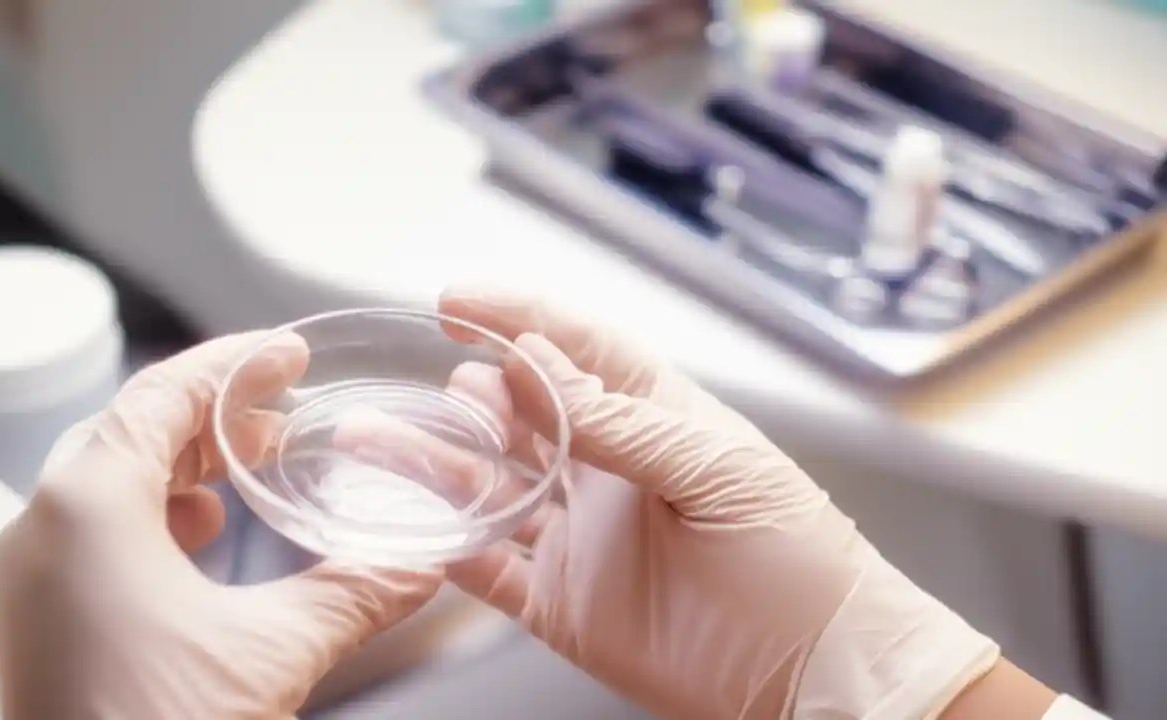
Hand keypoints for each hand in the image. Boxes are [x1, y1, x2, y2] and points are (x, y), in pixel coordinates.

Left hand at [0, 334, 440, 718]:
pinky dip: (154, 510)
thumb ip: (356, 593)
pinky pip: (93, 527)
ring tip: (253, 464)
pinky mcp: (40, 616)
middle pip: (133, 430)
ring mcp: (32, 574)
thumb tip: (426, 564)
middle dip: (214, 414)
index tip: (289, 352)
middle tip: (285, 410)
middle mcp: (43, 526)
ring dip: (184, 461)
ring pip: (109, 477)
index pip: (162, 394)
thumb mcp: (275, 653)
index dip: (234, 362)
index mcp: (88, 505)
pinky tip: (203, 533)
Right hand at [438, 288, 999, 719]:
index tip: (459, 301)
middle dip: (477, 390)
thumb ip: (620, 421)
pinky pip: (487, 568)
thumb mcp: (717, 470)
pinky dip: (446, 544)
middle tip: (452, 384)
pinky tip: (412, 520)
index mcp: (655, 423)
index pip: (577, 351)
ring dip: (434, 458)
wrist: (816, 674)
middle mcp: (609, 472)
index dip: (519, 319)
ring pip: (489, 485)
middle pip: (521, 414)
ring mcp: (581, 538)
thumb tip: (537, 359)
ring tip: (379, 431)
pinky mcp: (561, 604)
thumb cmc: (797, 559)